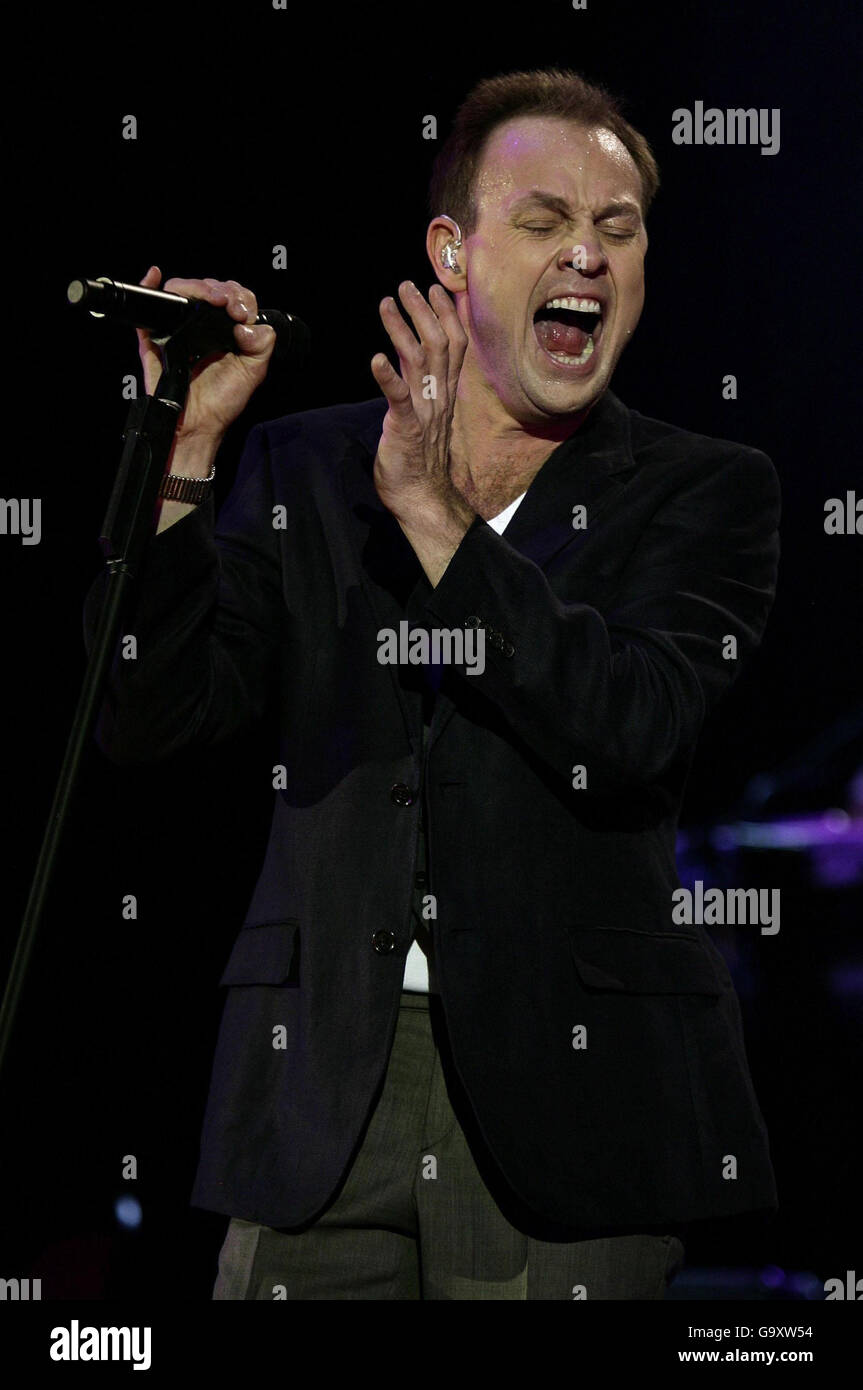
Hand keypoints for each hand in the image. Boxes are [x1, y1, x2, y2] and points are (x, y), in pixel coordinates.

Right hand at [136, 266, 276, 445]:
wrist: (197, 424)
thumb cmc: (222, 401)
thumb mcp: (253, 371)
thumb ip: (261, 344)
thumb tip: (245, 324)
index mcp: (226, 331)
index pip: (234, 298)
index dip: (239, 298)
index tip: (241, 313)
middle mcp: (203, 326)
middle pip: (209, 289)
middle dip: (222, 290)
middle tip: (228, 305)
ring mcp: (179, 329)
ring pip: (184, 292)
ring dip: (198, 286)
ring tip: (212, 297)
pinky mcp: (156, 338)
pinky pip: (150, 309)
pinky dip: (151, 286)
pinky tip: (156, 276)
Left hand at [370, 281, 467, 523]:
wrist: (421, 495)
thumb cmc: (418, 457)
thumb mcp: (424, 413)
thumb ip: (420, 385)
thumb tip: (407, 359)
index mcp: (445, 392)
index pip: (455, 344)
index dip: (446, 314)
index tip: (434, 289)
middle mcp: (439, 396)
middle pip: (438, 343)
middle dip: (422, 310)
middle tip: (405, 286)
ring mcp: (424, 411)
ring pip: (420, 361)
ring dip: (402, 329)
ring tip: (386, 304)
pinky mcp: (406, 427)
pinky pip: (399, 398)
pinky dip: (388, 377)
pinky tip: (375, 359)